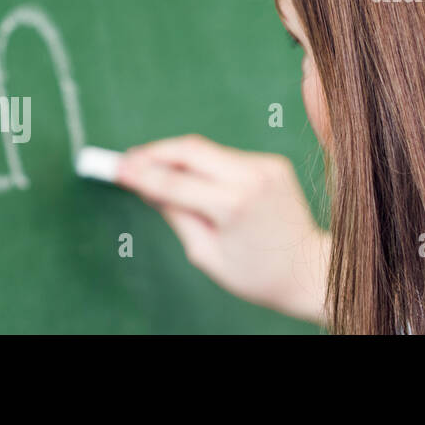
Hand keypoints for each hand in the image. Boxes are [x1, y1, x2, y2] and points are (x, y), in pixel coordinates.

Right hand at [115, 135, 329, 322]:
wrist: (309, 270)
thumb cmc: (256, 274)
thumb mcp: (205, 253)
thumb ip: (176, 214)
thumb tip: (147, 185)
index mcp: (234, 205)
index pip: (174, 182)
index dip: (140, 173)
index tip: (115, 168)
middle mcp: (252, 177)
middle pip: (189, 150)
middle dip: (154, 152)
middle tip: (127, 161)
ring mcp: (265, 166)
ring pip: (206, 151)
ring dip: (177, 158)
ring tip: (153, 172)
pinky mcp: (271, 163)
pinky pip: (225, 158)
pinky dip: (203, 165)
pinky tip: (192, 180)